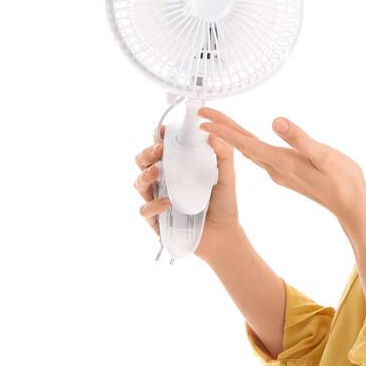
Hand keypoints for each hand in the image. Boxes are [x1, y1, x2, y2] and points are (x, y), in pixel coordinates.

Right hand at [133, 122, 242, 261]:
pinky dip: (154, 205)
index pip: (160, 150)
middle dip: (146, 154)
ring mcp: (157, 201)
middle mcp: (163, 183)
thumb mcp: (227, 178)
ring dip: (144, 175)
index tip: (161, 131)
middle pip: (142, 163)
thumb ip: (223, 156)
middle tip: (158, 150)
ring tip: (157, 172)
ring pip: (138, 184)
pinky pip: (145, 210)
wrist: (224, 234)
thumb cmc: (223, 205)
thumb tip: (215, 133)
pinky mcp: (156, 221)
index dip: (156, 139)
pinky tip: (168, 203)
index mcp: (176, 169)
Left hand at [196, 108, 365, 226]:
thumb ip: (299, 139)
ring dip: (231, 138)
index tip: (202, 118)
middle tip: (202, 114)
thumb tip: (275, 122)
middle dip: (220, 130)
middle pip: (241, 146)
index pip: (244, 142)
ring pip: (249, 152)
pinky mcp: (287, 174)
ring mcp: (280, 173)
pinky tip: (244, 143)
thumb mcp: (324, 155)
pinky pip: (259, 157)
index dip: (222, 129)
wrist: (351, 206)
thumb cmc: (343, 180)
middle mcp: (275, 169)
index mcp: (280, 162)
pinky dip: (246, 146)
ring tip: (216, 125)